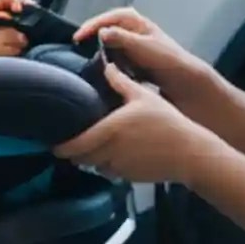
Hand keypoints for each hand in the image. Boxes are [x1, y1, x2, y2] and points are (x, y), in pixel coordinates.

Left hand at [54, 64, 218, 184]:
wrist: (190, 152)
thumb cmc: (167, 121)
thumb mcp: (143, 96)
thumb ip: (121, 82)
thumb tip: (106, 66)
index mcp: (109, 131)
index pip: (76, 145)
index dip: (61, 148)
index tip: (54, 145)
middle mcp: (109, 153)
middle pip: (81, 159)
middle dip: (75, 153)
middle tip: (72, 144)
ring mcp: (119, 168)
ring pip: (95, 167)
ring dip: (91, 160)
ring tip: (93, 148)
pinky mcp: (129, 177)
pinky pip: (110, 173)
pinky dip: (107, 166)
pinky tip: (115, 155)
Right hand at [73, 7, 204, 89]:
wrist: (183, 80)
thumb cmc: (165, 60)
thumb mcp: (142, 47)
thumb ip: (122, 38)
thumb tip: (101, 31)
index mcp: (137, 22)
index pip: (110, 18)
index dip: (92, 25)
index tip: (78, 37)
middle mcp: (135, 30)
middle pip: (108, 28)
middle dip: (93, 35)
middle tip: (77, 45)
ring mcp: (135, 45)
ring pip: (110, 42)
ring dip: (99, 48)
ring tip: (85, 56)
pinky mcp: (135, 59)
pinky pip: (116, 56)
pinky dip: (107, 59)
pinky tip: (100, 67)